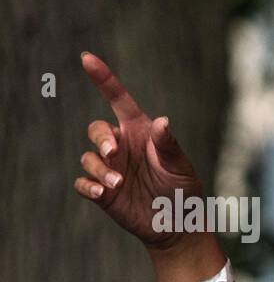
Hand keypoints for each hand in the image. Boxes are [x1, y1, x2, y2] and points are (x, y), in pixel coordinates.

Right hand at [74, 51, 202, 249]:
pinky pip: (82, 183)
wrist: (179, 224)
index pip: (118, 100)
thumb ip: (168, 144)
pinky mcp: (102, 192)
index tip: (87, 58)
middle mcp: (121, 147)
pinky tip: (101, 191)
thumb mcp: (180, 166)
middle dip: (101, 138)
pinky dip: (88, 185)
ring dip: (100, 168)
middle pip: (96, 130)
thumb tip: (162, 121)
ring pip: (89, 158)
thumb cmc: (182, 189)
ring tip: (118, 183)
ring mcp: (110, 169)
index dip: (103, 79)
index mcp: (139, 133)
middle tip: (114, 153)